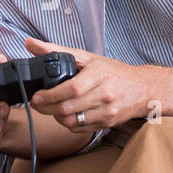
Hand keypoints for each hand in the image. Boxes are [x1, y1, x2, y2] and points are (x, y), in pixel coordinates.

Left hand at [23, 37, 155, 133]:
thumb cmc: (113, 72)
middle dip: (47, 109)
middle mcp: (105, 94)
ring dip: (56, 118)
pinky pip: (80, 129)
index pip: (71, 89)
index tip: (37, 96)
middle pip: (68, 108)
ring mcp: (107, 111)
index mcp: (99, 74)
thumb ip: (56, 50)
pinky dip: (69, 124)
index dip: (50, 95)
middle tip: (37, 104)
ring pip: (73, 122)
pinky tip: (67, 115)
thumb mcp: (87, 57)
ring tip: (51, 109)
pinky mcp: (107, 123)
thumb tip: (30, 43)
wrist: (143, 89)